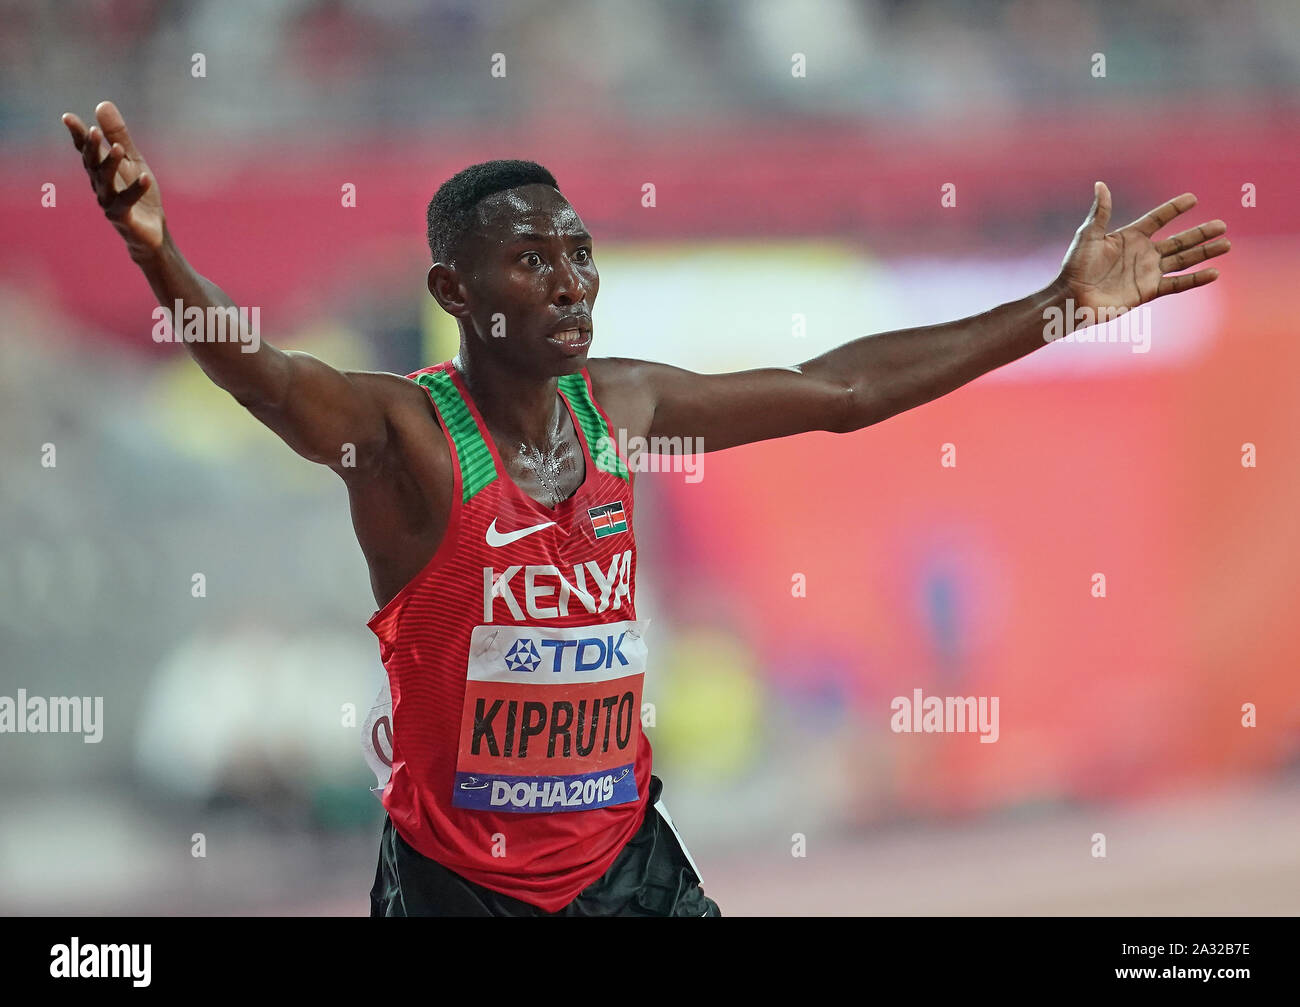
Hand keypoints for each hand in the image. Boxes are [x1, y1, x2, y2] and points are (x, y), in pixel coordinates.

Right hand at [62, 100, 165, 257]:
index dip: (77, 135)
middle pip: (91, 164)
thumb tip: (102, 103)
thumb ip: (119, 135)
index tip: (68, 117)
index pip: (86, 150)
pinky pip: (127, 202)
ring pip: (105, 182)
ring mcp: (108, 202)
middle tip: (93, 131)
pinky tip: (146, 178)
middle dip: (91, 148)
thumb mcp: (132, 160)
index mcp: (100, 170)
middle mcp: (99, 185)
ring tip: (117, 148)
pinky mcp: (122, 218)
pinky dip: (136, 190)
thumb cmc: (139, 193)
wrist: (152, 231)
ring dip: (110, 164)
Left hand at [1056, 182, 1229, 312]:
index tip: (1193, 198)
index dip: (1174, 209)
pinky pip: (1177, 284)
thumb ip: (1100, 212)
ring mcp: (1147, 273)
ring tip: (1226, 244)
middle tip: (1223, 225)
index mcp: (1129, 237)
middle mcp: (1142, 254)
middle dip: (1200, 233)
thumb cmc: (1075, 266)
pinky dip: (1195, 279)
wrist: (1072, 298)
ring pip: (1183, 260)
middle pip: (1178, 240)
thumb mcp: (1088, 236)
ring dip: (1204, 252)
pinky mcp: (1148, 291)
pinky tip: (1214, 272)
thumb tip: (1100, 184)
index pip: (1158, 219)